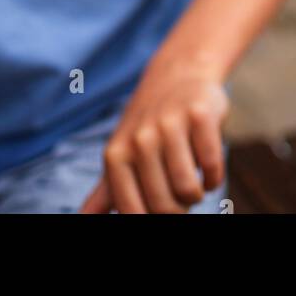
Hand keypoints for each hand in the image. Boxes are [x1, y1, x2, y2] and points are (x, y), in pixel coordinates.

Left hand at [79, 55, 229, 213]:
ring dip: (196, 194)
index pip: (132, 213)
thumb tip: (81, 220)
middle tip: (178, 192)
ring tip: (191, 178)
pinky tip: (206, 164)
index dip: (151, 218)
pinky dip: (213, 176)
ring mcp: (169, 125)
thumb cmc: (147, 127)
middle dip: (178, 209)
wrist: (178, 74)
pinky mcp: (199, 115)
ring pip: (188, 190)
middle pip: (165, 207)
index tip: (159, 208)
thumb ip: (103, 195)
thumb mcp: (121, 155)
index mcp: (116, 155)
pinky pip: (212, 168)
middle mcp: (140, 139)